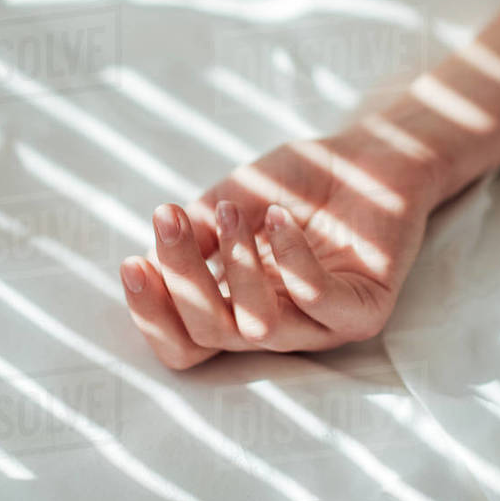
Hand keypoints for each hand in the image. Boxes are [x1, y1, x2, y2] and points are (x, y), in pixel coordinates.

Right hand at [119, 124, 445, 369]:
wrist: (367, 157)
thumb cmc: (294, 184)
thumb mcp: (229, 199)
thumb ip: (197, 233)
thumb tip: (153, 260)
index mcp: (236, 309)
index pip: (184, 343)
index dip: (152, 316)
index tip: (132, 263)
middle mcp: (275, 327)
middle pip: (209, 336)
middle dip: (180, 278)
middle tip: (168, 220)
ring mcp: (320, 325)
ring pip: (259, 325)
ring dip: (235, 266)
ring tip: (229, 212)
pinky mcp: (364, 310)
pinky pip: (319, 300)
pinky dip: (291, 257)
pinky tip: (278, 217)